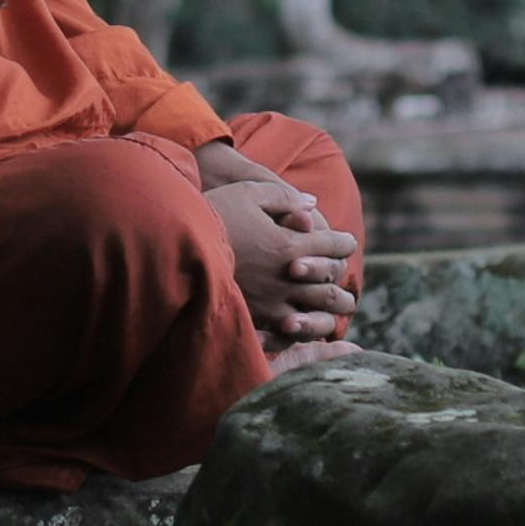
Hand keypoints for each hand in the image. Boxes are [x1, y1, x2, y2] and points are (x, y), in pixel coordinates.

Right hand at [193, 136, 359, 356]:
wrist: (178, 246)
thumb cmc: (215, 214)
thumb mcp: (250, 192)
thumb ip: (285, 197)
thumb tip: (313, 205)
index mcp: (291, 244)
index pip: (334, 245)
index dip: (344, 242)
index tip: (347, 242)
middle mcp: (288, 278)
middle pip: (331, 286)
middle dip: (342, 282)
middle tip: (346, 282)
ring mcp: (272, 303)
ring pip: (315, 315)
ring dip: (329, 312)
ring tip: (334, 312)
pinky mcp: (255, 320)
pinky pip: (287, 333)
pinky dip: (298, 331)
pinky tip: (300, 327)